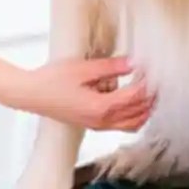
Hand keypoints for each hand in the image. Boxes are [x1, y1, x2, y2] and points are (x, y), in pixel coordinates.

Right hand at [10, 56, 155, 131]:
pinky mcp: (93, 124)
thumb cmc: (51, 81)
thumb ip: (110, 67)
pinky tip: (133, 105)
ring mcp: (98, 125)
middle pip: (138, 112)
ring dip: (145, 109)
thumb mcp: (83, 68)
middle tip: (157, 80)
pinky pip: (122, 125)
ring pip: (133, 123)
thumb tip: (132, 63)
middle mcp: (102, 121)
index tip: (153, 69)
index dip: (147, 82)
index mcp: (101, 107)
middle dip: (151, 96)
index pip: (135, 96)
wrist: (31, 94)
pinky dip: (134, 117)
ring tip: (150, 91)